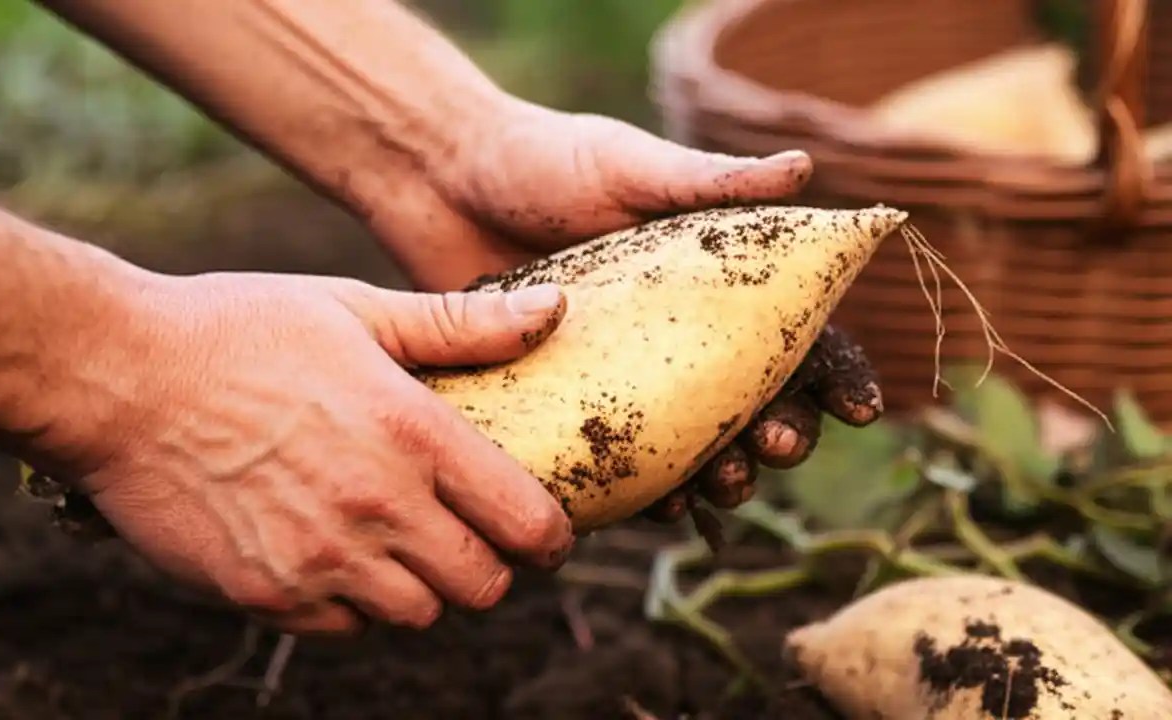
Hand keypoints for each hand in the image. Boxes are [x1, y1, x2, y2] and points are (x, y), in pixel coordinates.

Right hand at [69, 273, 574, 634]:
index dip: (551, 538)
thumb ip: (460, 324)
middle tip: (471, 541)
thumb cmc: (239, 330)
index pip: (525, 522)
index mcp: (413, 434)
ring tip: (400, 547)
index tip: (546, 536)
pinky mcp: (265, 594)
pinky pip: (344, 627)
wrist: (117, 377)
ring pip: (417, 615)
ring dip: (422, 589)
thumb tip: (553, 310)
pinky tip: (334, 558)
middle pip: (482, 587)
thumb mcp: (355, 308)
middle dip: (490, 569)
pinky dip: (354, 604)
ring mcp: (319, 559)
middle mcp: (376, 506)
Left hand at [359, 101, 882, 520]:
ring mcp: (628, 375)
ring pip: (697, 444)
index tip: (860, 410)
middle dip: (782, 434)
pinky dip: (644, 488)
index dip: (836, 375)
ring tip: (723, 487)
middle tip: (775, 445)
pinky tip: (654, 505)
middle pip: (759, 403)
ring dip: (722, 475)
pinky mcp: (573, 403)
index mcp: (714, 281)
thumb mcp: (629, 168)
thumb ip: (707, 182)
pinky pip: (619, 460)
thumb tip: (803, 171)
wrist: (443, 185)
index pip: (798, 334)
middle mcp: (681, 336)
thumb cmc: (543, 163)